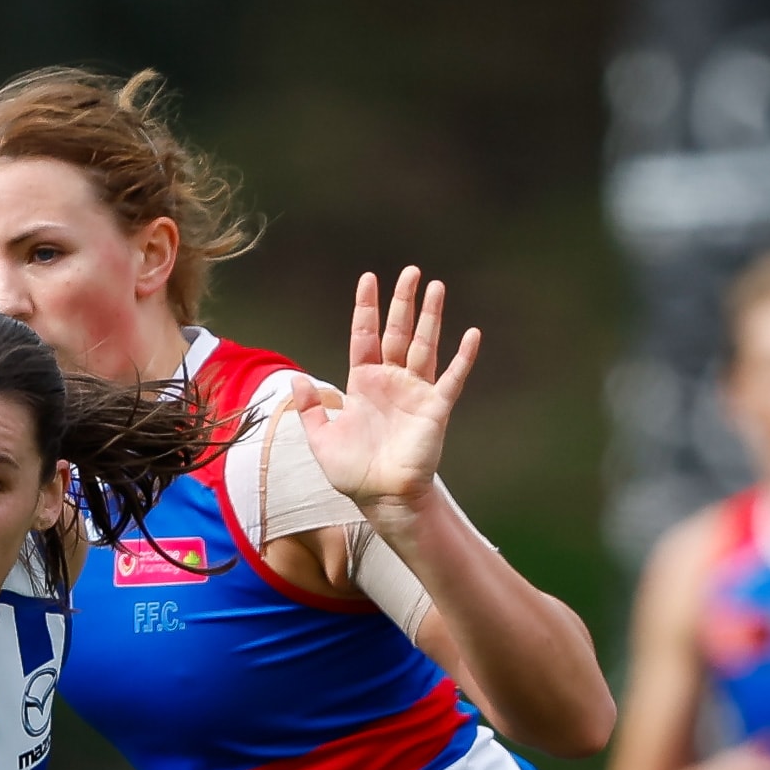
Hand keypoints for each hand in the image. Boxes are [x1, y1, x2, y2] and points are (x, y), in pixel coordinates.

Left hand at [290, 267, 479, 524]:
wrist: (382, 499)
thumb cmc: (353, 472)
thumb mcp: (321, 438)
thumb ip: (310, 408)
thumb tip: (296, 380)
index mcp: (363, 384)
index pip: (364, 336)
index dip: (366, 309)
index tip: (369, 279)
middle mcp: (391, 382)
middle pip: (397, 332)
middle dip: (403, 302)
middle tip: (411, 271)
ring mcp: (415, 392)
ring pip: (424, 346)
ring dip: (431, 317)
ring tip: (436, 286)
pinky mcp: (435, 408)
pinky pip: (452, 378)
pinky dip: (463, 357)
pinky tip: (472, 333)